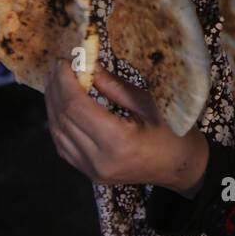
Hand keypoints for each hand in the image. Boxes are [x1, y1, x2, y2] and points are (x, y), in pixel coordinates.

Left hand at [44, 62, 209, 197]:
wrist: (181, 168)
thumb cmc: (173, 133)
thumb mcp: (147, 103)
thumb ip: (114, 87)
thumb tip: (88, 66)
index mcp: (118, 141)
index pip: (76, 107)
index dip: (65, 81)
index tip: (64, 61)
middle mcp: (100, 160)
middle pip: (63, 119)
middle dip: (56, 89)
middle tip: (58, 66)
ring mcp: (92, 171)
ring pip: (58, 133)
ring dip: (53, 105)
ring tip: (55, 81)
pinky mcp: (90, 174)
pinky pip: (63, 146)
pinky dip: (58, 123)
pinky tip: (60, 105)